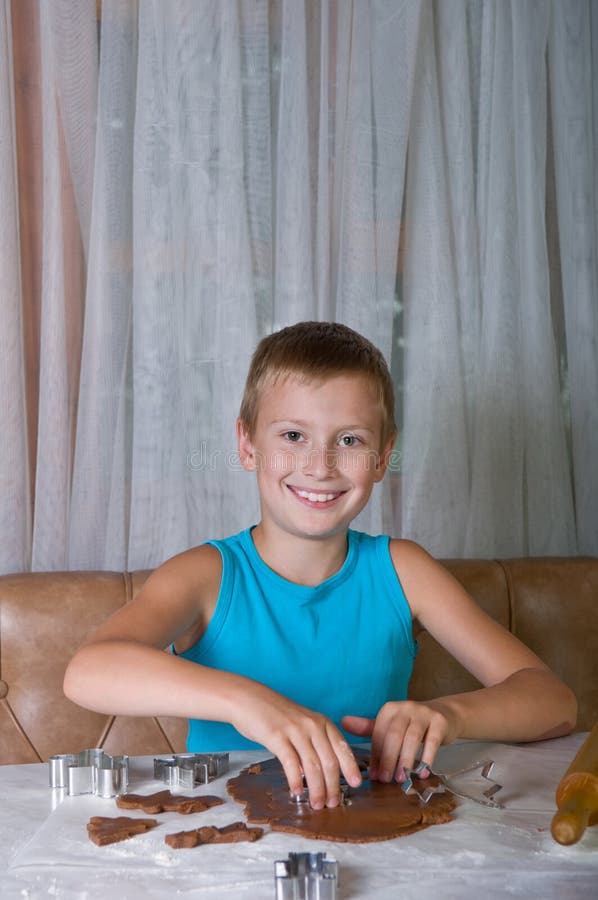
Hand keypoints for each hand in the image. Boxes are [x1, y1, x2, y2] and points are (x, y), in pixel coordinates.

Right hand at [231, 685, 362, 807]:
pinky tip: (296, 791)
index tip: (356, 783)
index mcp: (321, 721)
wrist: (247, 698)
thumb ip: (312, 743)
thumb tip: (320, 773)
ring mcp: (294, 730)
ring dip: (317, 788)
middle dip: (333, 786)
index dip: (350, 767)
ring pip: (313, 765)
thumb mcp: (301, 723)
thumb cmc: (274, 714)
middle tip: (333, 803)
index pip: (341, 747)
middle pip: (329, 761)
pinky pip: (290, 762)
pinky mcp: (276, 736)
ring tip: (317, 804)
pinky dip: (295, 780)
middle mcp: (311, 725)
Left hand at [341, 699, 460, 781]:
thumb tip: (343, 722)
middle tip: (386, 780)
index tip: (374, 776)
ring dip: (405, 761)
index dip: (375, 756)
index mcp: (389, 709)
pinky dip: (427, 759)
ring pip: (412, 739)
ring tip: (402, 779)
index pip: (379, 734)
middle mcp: (405, 707)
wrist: (444, 714)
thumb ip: (368, 728)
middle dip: (388, 760)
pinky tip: (422, 773)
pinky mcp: (439, 721)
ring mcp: (424, 713)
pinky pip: (432, 742)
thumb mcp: (390, 724)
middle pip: (394, 736)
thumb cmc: (412, 724)